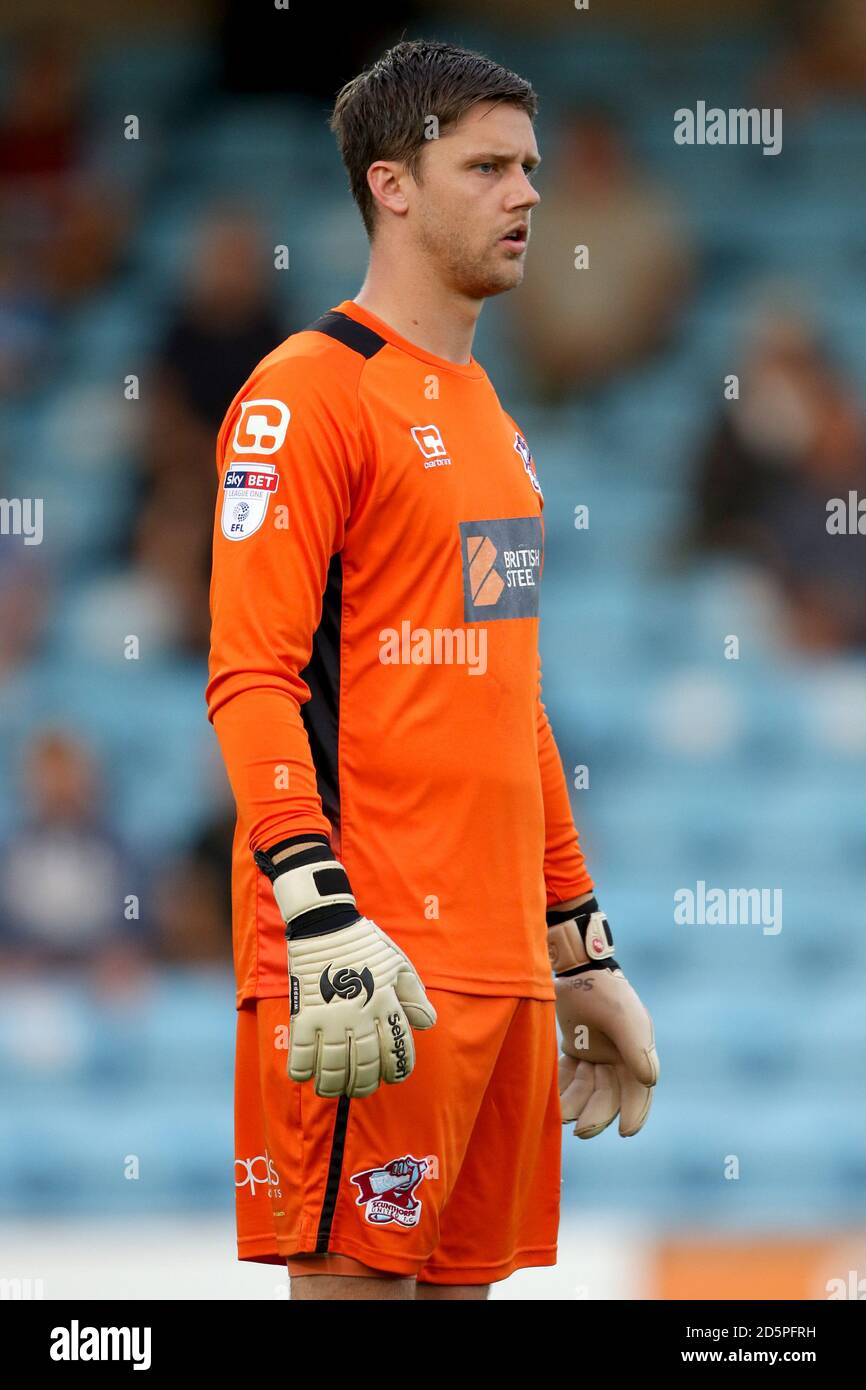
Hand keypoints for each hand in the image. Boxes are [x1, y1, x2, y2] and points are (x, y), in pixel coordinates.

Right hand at [287, 910, 436, 1097]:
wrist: (326, 925)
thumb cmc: (366, 946)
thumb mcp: (399, 966)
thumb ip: (415, 998)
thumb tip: (427, 1025)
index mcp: (386, 1004)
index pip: (397, 1051)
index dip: (398, 1070)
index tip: (393, 1076)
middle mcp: (360, 1015)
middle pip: (366, 1066)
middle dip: (366, 1084)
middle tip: (362, 1086)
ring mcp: (330, 1017)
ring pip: (333, 1068)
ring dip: (334, 1085)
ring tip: (334, 1087)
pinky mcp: (304, 1014)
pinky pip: (301, 1054)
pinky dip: (302, 1071)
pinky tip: (306, 1075)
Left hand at [548, 899, 658, 1138]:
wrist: (576, 969)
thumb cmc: (604, 991)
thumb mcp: (622, 1016)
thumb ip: (636, 1047)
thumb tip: (650, 1082)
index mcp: (637, 1053)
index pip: (639, 1091)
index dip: (634, 1113)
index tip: (625, 1132)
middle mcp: (619, 1059)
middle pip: (609, 1096)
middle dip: (597, 1114)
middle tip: (581, 1131)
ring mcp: (597, 1056)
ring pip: (588, 1091)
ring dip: (576, 1105)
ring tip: (562, 1116)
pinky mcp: (576, 1052)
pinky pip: (569, 1078)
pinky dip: (562, 1090)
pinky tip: (551, 1101)